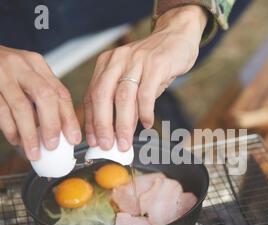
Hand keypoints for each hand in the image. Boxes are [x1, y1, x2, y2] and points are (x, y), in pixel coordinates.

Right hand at [0, 33, 80, 159]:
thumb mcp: (25, 74)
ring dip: (30, 134)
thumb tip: (58, 128)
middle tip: (53, 145)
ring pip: (22, 107)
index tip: (73, 137)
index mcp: (37, 64)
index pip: (60, 92)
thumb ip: (41, 95)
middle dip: (52, 125)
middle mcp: (21, 66)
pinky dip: (10, 130)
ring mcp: (1, 73)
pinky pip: (1, 111)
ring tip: (33, 150)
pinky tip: (15, 139)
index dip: (69, 118)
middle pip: (45, 97)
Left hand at [83, 5, 206, 150]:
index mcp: (106, 64)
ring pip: (123, 97)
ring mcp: (136, 61)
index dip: (91, 121)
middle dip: (103, 125)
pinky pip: (146, 93)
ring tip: (124, 142)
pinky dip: (145, 112)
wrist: (177, 37)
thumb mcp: (133, 78)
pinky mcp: (155, 64)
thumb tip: (117, 131)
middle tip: (106, 145)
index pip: (92, 95)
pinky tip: (147, 124)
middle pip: (102, 96)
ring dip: (123, 124)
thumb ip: (123, 100)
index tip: (93, 140)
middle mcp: (117, 60)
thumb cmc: (154, 63)